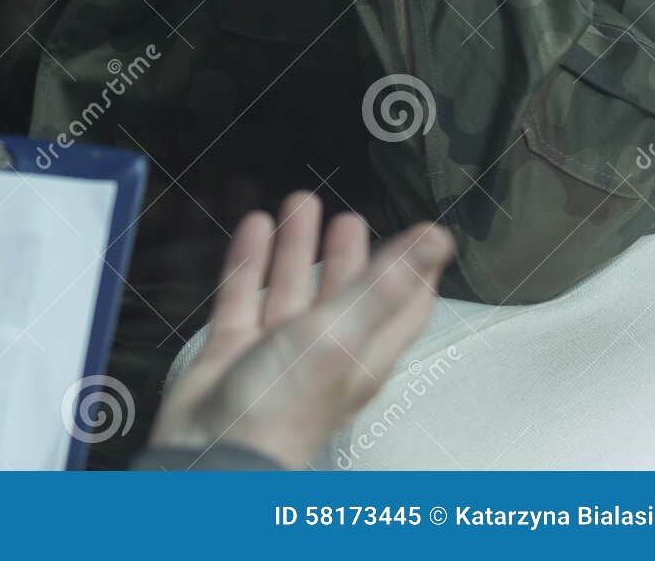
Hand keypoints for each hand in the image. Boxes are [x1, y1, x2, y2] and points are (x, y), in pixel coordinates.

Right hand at [149, 192, 453, 467]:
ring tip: (298, 207)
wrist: (215, 447)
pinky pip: (245, 295)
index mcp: (364, 352)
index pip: (402, 307)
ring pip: (292, 289)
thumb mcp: (343, 331)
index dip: (412, 271)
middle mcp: (324, 351)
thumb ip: (386, 282)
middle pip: (345, 294)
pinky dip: (250, 261)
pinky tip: (253, 232)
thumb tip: (438, 240)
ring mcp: (277, 351)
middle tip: (349, 219)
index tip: (420, 238)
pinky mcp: (235, 350)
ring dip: (297, 248)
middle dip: (348, 255)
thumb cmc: (285, 404)